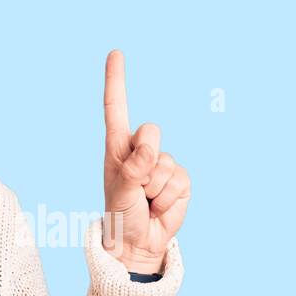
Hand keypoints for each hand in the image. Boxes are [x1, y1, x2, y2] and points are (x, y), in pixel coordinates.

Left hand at [101, 49, 190, 272]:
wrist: (138, 243)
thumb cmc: (121, 216)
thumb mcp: (119, 193)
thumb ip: (132, 169)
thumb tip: (149, 149)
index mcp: (118, 147)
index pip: (116, 108)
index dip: (116, 80)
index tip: (115, 53)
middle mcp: (140, 150)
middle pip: (151, 132)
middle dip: (146, 161)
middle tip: (137, 188)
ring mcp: (162, 163)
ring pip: (166, 163)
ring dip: (156, 189)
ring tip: (146, 202)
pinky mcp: (181, 180)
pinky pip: (180, 181)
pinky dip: (169, 199)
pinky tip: (160, 207)